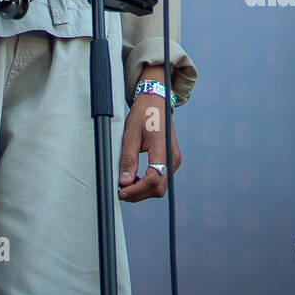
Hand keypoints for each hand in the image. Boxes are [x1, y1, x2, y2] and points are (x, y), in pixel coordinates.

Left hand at [118, 87, 181, 201]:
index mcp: (164, 150)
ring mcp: (174, 160)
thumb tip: (125, 182)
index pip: (153, 180)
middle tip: (120, 192)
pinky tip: (135, 179)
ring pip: (160, 186)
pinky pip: (161, 178)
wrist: (156, 101)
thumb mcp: (131, 134)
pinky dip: (148, 183)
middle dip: (138, 194)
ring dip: (143, 190)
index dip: (137, 190)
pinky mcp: (171, 160)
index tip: (121, 191)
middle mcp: (173, 158)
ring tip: (126, 186)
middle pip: (158, 187)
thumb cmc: (144, 113)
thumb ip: (128, 159)